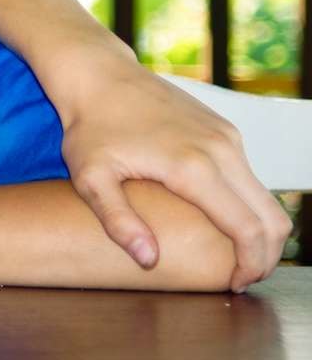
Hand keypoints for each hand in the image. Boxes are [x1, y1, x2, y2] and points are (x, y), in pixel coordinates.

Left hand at [59, 54, 291, 290]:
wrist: (98, 74)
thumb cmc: (89, 126)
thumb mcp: (89, 176)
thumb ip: (118, 220)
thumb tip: (149, 260)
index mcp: (194, 166)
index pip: (247, 229)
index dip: (249, 265)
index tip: (234, 285)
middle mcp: (221, 149)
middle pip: (271, 217)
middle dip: (264, 255)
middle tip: (240, 278)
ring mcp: (226, 136)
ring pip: (264, 196)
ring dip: (258, 230)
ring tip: (233, 255)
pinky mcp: (223, 129)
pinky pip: (249, 176)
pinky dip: (247, 205)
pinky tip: (221, 219)